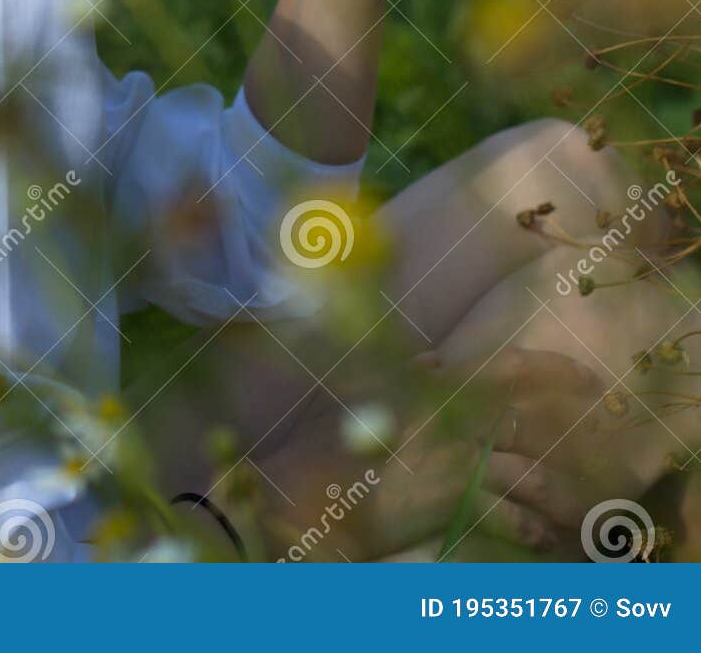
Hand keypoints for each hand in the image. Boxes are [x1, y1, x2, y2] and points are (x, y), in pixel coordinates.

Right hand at [254, 346, 619, 561]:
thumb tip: (433, 361)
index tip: (582, 376)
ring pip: (525, 475)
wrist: (305, 491)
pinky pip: (504, 516)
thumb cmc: (330, 444)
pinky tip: (543, 541)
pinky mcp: (446, 501)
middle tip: (597, 441)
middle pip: (524, 418)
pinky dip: (529, 531)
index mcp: (433, 389)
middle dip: (566, 428)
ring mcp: (450, 460)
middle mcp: (448, 419)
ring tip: (573, 512)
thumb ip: (402, 378)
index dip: (548, 368)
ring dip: (555, 495)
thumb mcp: (363, 397)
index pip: (504, 368)